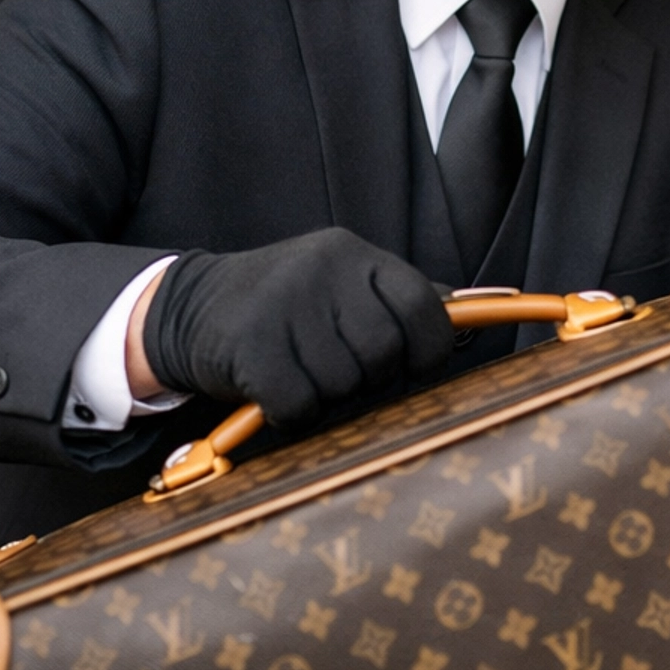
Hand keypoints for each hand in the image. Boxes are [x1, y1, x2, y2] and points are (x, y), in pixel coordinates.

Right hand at [141, 229, 453, 431]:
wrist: (187, 306)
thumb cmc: (284, 307)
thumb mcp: (342, 285)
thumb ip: (402, 299)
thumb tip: (481, 309)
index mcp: (356, 255)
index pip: (424, 306)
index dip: (427, 349)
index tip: (409, 367)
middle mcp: (324, 268)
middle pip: (384, 351)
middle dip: (368, 377)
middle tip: (337, 372)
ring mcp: (285, 302)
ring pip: (343, 382)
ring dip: (326, 396)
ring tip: (300, 376)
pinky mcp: (250, 342)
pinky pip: (299, 402)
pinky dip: (292, 413)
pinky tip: (276, 395)